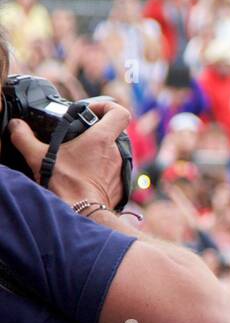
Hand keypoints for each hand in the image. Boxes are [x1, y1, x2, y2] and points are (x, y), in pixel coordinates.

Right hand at [8, 99, 129, 209]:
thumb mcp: (38, 158)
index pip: (120, 112)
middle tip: (79, 138)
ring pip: (113, 152)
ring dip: (98, 153)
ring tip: (79, 159)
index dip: (107, 108)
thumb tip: (16, 126)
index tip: (91, 113)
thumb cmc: (65, 185)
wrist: (83, 215)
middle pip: (114, 132)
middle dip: (97, 133)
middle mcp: (115, 152)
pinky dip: (102, 170)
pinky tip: (86, 176)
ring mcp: (120, 169)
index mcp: (101, 139)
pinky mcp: (120, 184)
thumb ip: (24, 138)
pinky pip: (113, 170)